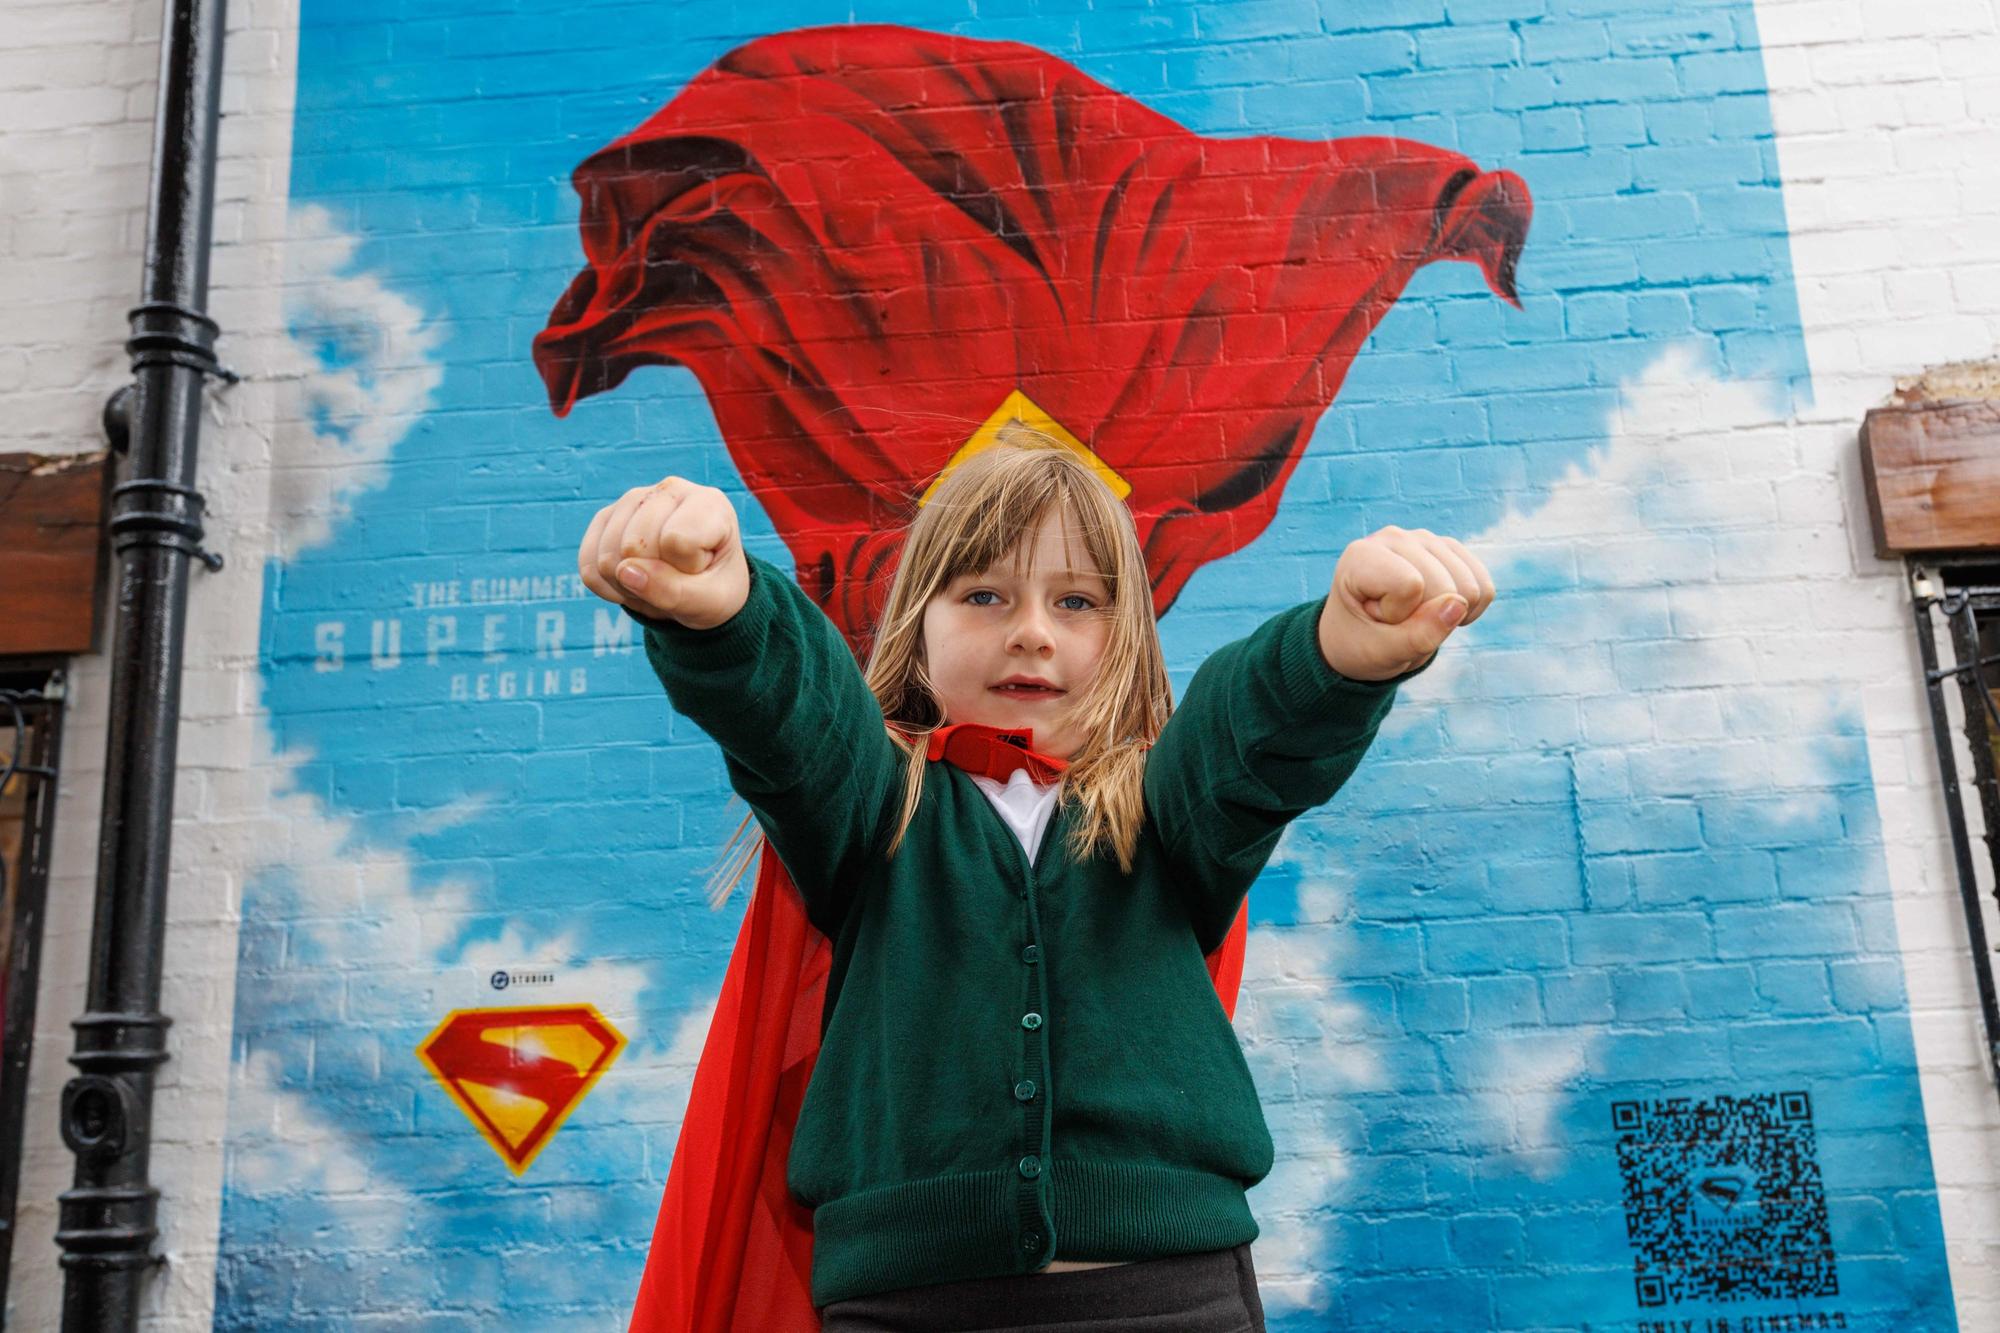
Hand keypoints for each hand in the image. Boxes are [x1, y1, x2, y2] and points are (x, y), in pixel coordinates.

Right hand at [578, 476, 750, 629]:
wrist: (700, 588)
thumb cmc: (713, 590)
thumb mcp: (709, 601)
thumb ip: (674, 591)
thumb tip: (624, 571)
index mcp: (709, 503)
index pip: (676, 540)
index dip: (685, 569)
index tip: (703, 569)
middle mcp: (669, 491)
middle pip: (634, 546)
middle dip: (652, 580)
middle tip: (676, 583)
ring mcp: (633, 500)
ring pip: (608, 556)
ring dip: (629, 587)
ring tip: (657, 582)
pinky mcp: (605, 518)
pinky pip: (588, 565)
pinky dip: (608, 587)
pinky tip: (634, 582)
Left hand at [1317, 525, 1493, 680]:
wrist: (1360, 636)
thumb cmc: (1361, 644)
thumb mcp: (1382, 653)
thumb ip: (1418, 636)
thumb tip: (1459, 604)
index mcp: (1362, 555)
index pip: (1409, 584)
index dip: (1399, 615)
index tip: (1374, 617)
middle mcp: (1394, 537)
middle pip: (1445, 587)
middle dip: (1424, 618)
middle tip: (1393, 620)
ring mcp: (1425, 539)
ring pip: (1469, 587)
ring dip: (1446, 616)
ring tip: (1411, 614)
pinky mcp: (1450, 550)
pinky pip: (1484, 587)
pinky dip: (1467, 611)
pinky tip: (1437, 611)